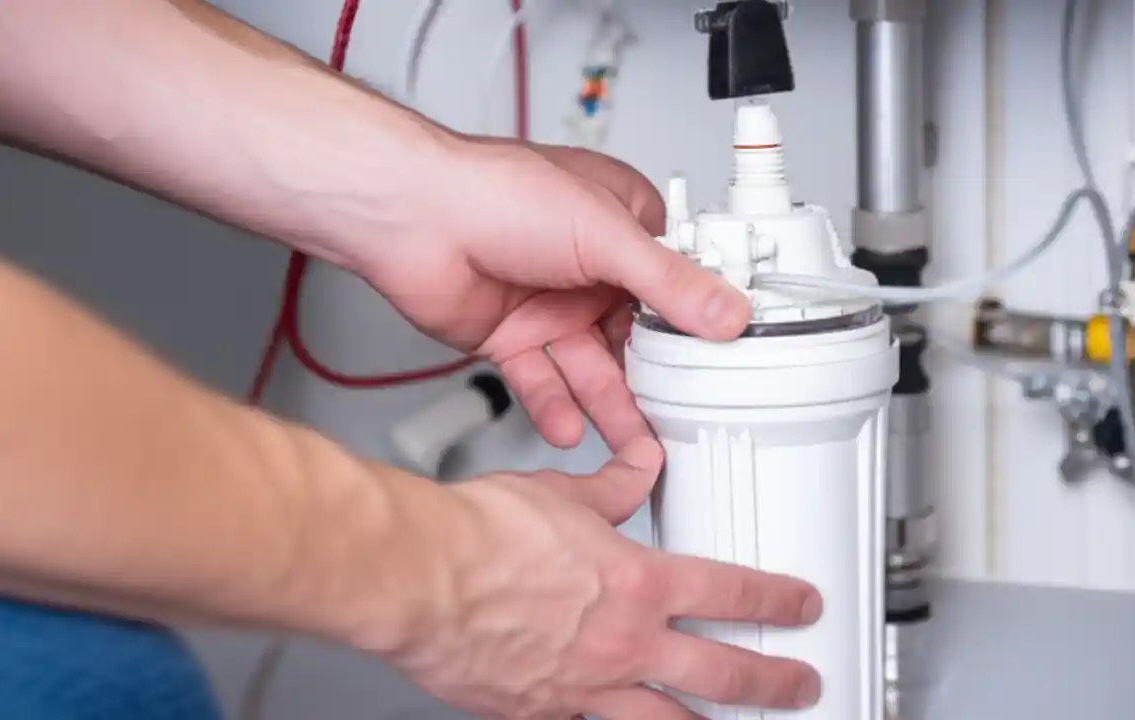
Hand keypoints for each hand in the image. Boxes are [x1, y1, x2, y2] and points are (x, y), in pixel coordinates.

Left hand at [356, 133, 753, 451]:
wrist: (409, 217)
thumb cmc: (495, 192)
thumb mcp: (606, 233)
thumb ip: (669, 282)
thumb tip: (725, 311)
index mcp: (621, 224)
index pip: (676, 283)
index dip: (699, 324)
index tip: (725, 364)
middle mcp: (588, 267)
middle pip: (636, 336)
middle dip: (658, 379)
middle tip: (684, 419)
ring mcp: (549, 304)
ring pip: (592, 366)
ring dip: (612, 406)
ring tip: (637, 445)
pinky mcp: (511, 338)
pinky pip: (542, 383)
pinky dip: (556, 408)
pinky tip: (572, 428)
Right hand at [375, 438, 822, 718]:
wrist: (421, 579)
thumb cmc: (479, 536)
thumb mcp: (561, 493)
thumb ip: (611, 489)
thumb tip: (637, 470)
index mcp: (638, 582)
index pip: (732, 592)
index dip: (777, 599)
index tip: (799, 605)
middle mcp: (623, 642)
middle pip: (723, 672)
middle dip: (772, 682)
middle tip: (798, 687)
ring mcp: (587, 687)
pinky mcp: (545, 713)